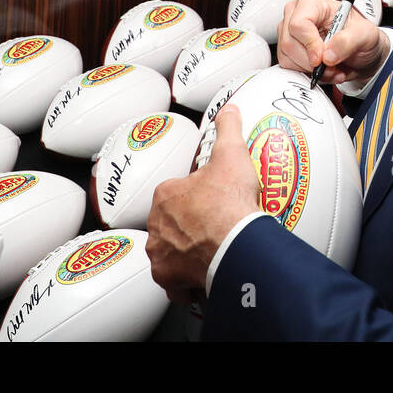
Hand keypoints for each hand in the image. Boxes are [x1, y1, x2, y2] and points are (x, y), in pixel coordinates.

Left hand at [145, 106, 261, 302]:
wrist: (235, 244)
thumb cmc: (230, 202)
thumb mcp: (232, 153)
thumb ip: (228, 128)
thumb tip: (229, 110)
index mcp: (166, 194)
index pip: (174, 192)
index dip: (194, 195)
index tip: (209, 199)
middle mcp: (157, 225)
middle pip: (169, 222)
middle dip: (187, 224)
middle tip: (212, 225)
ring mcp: (161, 253)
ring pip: (168, 252)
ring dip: (183, 253)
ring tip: (208, 250)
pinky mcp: (170, 278)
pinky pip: (174, 282)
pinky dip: (184, 282)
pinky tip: (201, 275)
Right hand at [277, 0, 388, 85]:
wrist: (360, 52)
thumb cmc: (360, 36)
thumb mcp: (366, 34)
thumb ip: (348, 41)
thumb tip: (328, 54)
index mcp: (313, 2)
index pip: (299, 23)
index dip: (310, 44)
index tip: (322, 58)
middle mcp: (297, 14)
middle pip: (290, 42)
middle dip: (312, 62)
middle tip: (333, 66)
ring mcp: (289, 32)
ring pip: (287, 57)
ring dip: (312, 70)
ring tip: (332, 69)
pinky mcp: (287, 49)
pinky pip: (288, 66)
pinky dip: (306, 73)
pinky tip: (323, 70)